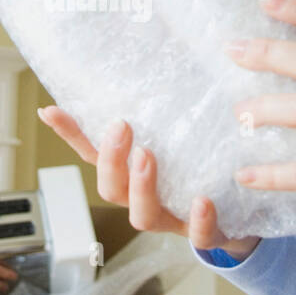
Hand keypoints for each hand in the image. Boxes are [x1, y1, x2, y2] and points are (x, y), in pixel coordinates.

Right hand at [37, 106, 260, 260]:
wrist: (243, 212)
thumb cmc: (202, 166)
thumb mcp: (179, 135)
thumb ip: (161, 108)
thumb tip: (145, 59)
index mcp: (132, 175)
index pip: (92, 154)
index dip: (70, 136)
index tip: (52, 110)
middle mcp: (146, 198)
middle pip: (111, 188)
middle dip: (111, 160)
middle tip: (122, 127)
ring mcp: (175, 217)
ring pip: (144, 216)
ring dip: (141, 187)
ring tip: (147, 156)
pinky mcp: (210, 232)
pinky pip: (199, 235)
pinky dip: (198, 220)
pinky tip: (202, 199)